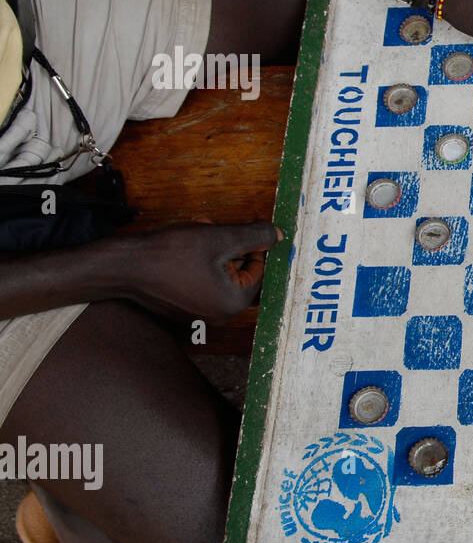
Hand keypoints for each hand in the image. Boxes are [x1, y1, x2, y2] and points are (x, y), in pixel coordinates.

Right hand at [114, 222, 281, 321]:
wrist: (123, 267)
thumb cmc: (170, 253)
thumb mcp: (221, 238)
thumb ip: (255, 237)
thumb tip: (278, 236)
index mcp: (234, 302)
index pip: (259, 269)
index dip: (248, 244)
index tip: (230, 230)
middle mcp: (220, 315)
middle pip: (239, 272)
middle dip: (229, 246)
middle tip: (210, 228)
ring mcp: (201, 314)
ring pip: (220, 274)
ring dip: (214, 250)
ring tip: (196, 231)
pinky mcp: (185, 308)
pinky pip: (203, 282)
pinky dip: (199, 262)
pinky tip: (184, 246)